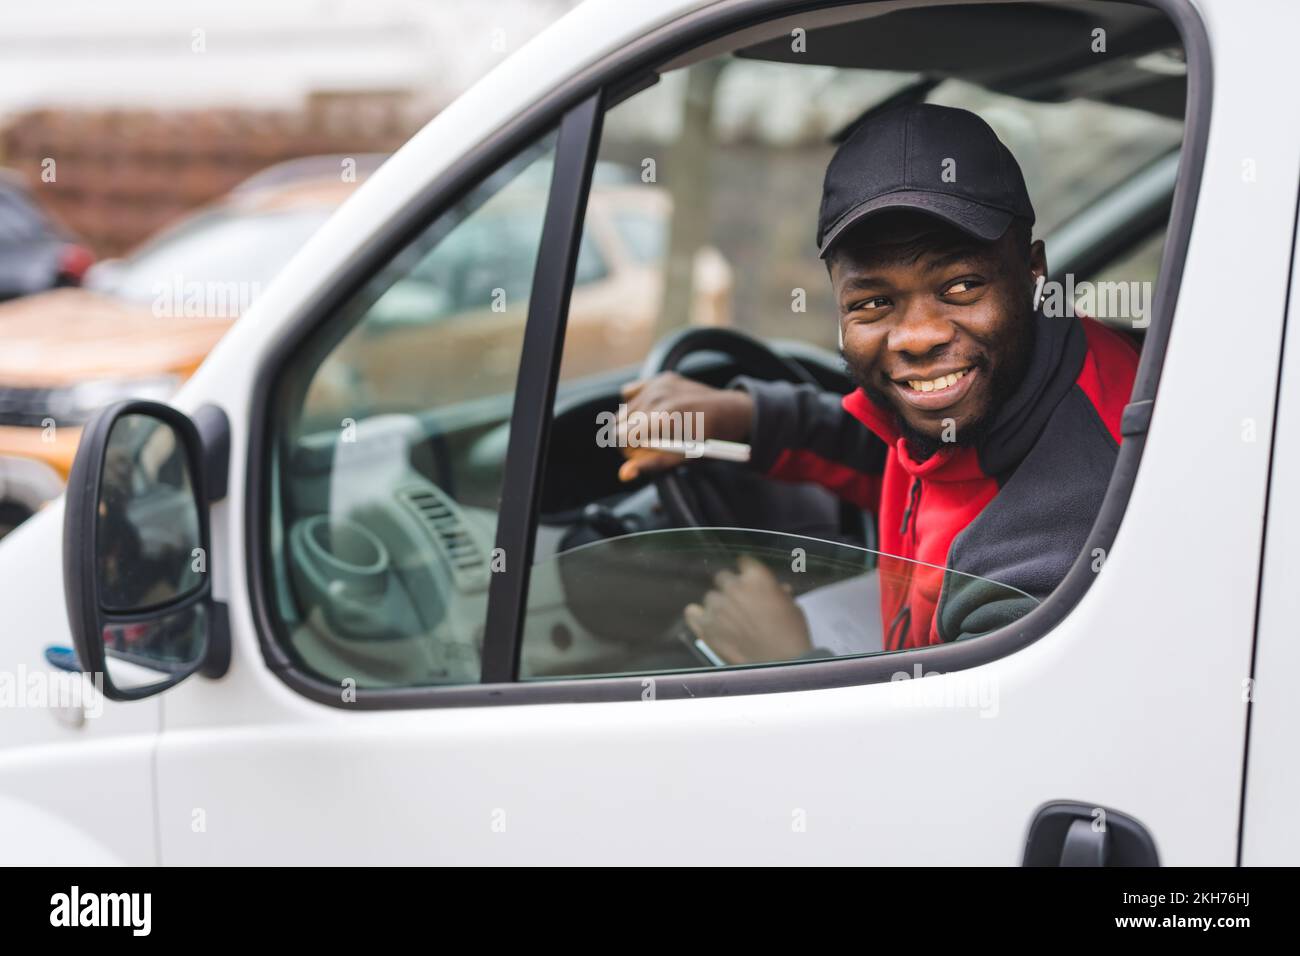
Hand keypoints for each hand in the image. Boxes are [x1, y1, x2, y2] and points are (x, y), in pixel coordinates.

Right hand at [616, 372, 754, 481]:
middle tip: (651, 445)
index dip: (627, 450)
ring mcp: (659, 385)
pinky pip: (631, 392)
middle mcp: (658, 397)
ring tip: (657, 430)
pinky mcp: (661, 378)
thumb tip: (624, 474)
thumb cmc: (707, 440)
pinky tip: (655, 411)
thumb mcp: (682, 458)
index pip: (620, 436)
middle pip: (618, 423)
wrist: (730, 412)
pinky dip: (638, 404)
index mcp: (663, 419)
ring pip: (624, 410)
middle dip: (629, 438)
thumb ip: (651, 463)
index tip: (639, 455)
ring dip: (634, 423)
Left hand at [684, 556, 811, 664]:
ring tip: (729, 619)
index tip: (749, 580)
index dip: (747, 572)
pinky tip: (706, 621)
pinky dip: (698, 615)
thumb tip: (777, 589)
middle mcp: (733, 587)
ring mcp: (717, 606)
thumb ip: (777, 593)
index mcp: (756, 577)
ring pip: (710, 597)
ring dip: (718, 604)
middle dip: (731, 587)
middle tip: (741, 603)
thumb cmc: (791, 634)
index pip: (743, 562)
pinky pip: (692, 612)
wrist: (782, 663)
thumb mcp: (791, 607)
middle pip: (723, 577)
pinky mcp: (705, 627)